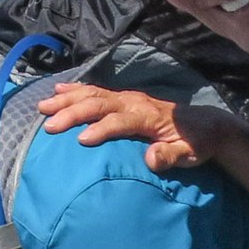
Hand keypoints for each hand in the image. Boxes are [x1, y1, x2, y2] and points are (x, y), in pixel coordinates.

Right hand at [39, 84, 242, 173]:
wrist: (205, 124)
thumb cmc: (196, 143)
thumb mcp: (190, 154)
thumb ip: (171, 156)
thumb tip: (151, 158)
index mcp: (149, 117)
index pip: (121, 121)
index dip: (102, 129)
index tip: (80, 140)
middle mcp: (135, 103)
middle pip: (100, 104)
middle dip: (73, 112)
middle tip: (49, 124)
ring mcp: (128, 98)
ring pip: (93, 93)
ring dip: (67, 99)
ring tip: (43, 106)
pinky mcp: (123, 99)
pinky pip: (95, 90)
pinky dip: (75, 90)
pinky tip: (58, 90)